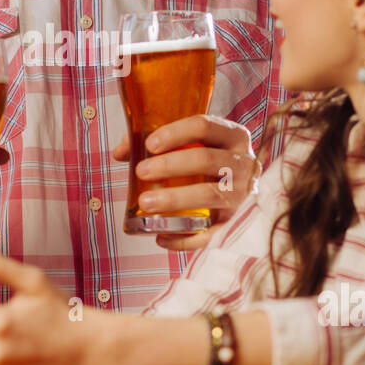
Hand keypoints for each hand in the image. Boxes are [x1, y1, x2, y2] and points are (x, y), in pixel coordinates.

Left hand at [112, 115, 259, 252]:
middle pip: (206, 159)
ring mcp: (243, 194)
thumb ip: (155, 143)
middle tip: (141, 171)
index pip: (205, 126)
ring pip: (210, 195)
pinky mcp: (237, 222)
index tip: (150, 144)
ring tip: (145, 204)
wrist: (238, 189)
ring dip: (175, 199)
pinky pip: (212, 234)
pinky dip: (185, 238)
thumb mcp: (190, 145)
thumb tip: (121, 153)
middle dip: (170, 165)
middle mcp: (243, 163)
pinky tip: (160, 236)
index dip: (176, 133)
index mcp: (232, 136)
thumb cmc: (207, 161)